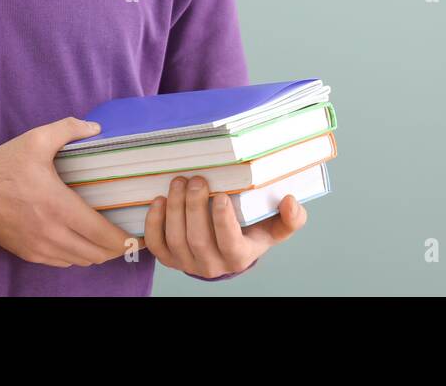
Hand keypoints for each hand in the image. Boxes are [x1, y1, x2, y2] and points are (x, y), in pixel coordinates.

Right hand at [0, 116, 138, 267]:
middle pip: (95, 253)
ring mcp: (39, 247)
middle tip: (127, 236)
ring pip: (80, 261)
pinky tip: (82, 241)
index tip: (137, 235)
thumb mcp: (36, 139)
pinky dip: (77, 256)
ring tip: (108, 239)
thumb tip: (96, 128)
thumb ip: (68, 129)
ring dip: (97, 253)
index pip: (101, 234)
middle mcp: (51, 233)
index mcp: (58, 207)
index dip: (123, 239)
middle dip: (116, 248)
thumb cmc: (2, 167)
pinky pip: (62, 262)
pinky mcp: (28, 253)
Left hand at [136, 175, 307, 277]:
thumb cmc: (252, 231)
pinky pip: (156, 245)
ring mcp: (188, 263)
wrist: (228, 250)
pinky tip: (158, 200)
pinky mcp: (169, 259)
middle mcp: (213, 265)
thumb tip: (291, 201)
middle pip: (198, 240)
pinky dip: (154, 222)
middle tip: (196, 180)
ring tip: (179, 182)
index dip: (223, 222)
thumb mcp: (275, 227)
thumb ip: (290, 218)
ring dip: (174, 209)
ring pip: (176, 240)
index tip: (221, 196)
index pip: (230, 244)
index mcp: (239, 256)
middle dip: (194, 207)